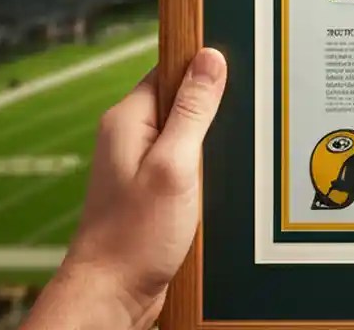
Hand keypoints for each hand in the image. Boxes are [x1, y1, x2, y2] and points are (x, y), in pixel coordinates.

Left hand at [23, 48, 228, 329]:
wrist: (113, 293)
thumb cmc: (135, 236)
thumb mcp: (175, 165)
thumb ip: (193, 111)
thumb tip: (210, 59)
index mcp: (128, 120)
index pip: (170, 69)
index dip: (204, 68)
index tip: (236, 73)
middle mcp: (129, 136)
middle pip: (181, 99)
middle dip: (213, 108)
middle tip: (239, 121)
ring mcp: (138, 162)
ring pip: (186, 131)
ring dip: (210, 141)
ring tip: (227, 157)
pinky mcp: (151, 187)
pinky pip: (184, 159)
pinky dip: (204, 165)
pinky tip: (219, 179)